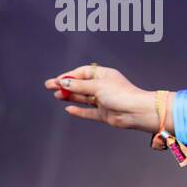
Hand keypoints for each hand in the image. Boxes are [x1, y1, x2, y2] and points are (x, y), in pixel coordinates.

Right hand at [43, 64, 167, 132]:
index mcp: (104, 75)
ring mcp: (104, 101)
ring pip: (83, 98)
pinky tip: (68, 108)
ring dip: (70, 96)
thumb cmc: (121, 95)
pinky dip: (79, 110)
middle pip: (81, 85)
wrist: (137, 112)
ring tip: (57, 96)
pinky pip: (89, 112)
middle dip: (66, 86)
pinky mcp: (105, 114)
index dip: (69, 76)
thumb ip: (79, 86)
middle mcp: (104, 87)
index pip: (82, 73)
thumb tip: (63, 83)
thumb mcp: (97, 86)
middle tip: (50, 86)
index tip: (57, 80)